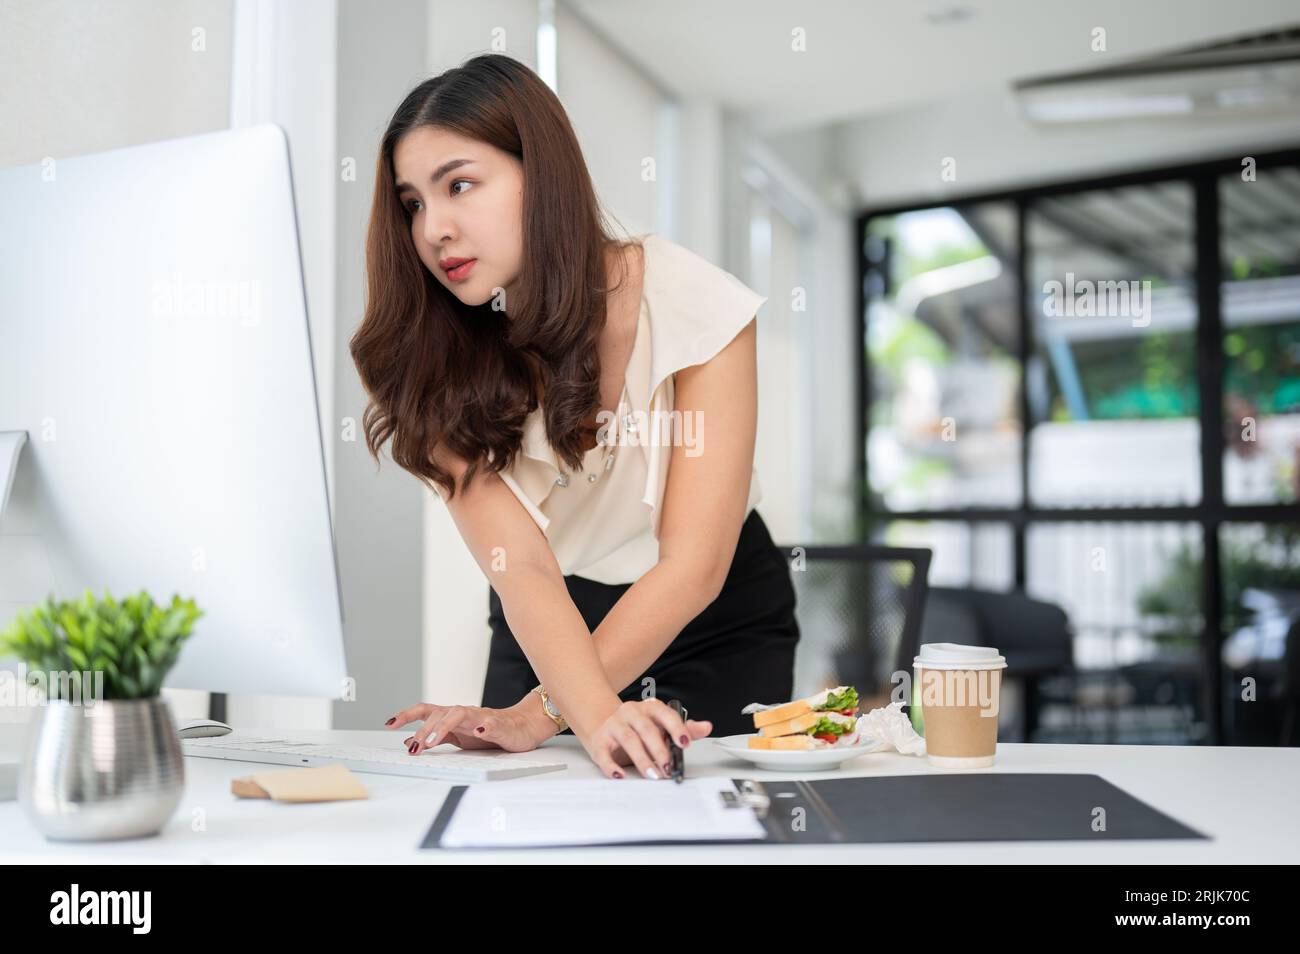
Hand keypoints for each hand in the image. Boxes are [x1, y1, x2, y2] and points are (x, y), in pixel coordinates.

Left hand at [384, 698, 557, 754]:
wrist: (522, 726)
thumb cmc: (490, 731)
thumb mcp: (458, 737)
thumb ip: (436, 737)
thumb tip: (409, 742)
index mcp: (453, 717)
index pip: (426, 711)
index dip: (407, 715)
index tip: (389, 724)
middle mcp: (464, 714)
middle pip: (440, 714)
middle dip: (424, 730)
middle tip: (414, 749)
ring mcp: (481, 718)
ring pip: (460, 715)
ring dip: (444, 726)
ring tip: (433, 741)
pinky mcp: (499, 726)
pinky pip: (491, 724)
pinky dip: (484, 727)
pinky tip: (480, 732)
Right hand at [579, 698, 712, 778]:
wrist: (602, 722)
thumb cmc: (637, 728)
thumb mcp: (660, 726)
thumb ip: (683, 728)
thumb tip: (706, 727)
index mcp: (649, 707)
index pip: (665, 714)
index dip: (676, 728)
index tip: (685, 743)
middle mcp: (631, 712)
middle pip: (647, 729)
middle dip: (660, 750)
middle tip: (669, 768)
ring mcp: (613, 725)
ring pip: (629, 740)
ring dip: (642, 759)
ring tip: (652, 774)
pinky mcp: (599, 741)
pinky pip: (604, 753)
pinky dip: (611, 766)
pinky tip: (619, 775)